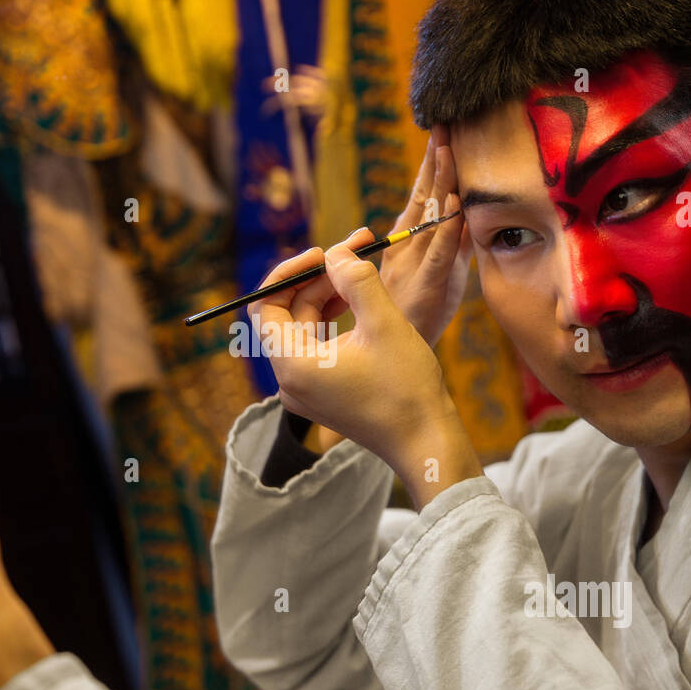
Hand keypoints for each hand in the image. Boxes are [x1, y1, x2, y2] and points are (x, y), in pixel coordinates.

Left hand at [249, 236, 482, 508]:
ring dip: (328, 295)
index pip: (266, 305)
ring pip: (304, 327)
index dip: (290, 271)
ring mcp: (305, 389)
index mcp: (293, 365)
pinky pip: (318, 346)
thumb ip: (356, 280)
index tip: (323, 251)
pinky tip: (358, 298)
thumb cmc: (406, 389)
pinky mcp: (322, 392)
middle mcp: (289, 380)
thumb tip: (336, 253)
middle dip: (317, 278)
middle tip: (354, 248)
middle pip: (287, 313)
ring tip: (360, 266)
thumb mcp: (383, 324)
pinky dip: (333, 319)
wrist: (425, 441)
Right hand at [379, 124, 471, 347]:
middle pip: (424, 194)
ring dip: (440, 181)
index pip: (424, 193)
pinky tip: (456, 204)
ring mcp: (416, 263)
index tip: (444, 129)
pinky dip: (447, 227)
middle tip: (444, 122)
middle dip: (435, 158)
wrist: (400, 355)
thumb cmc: (419, 314)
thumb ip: (450, 243)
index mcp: (410, 240)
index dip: (434, 162)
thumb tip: (465, 212)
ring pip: (429, 215)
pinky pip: (438, 252)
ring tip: (447, 147)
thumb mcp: (441, 273)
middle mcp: (409, 246)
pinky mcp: (428, 285)